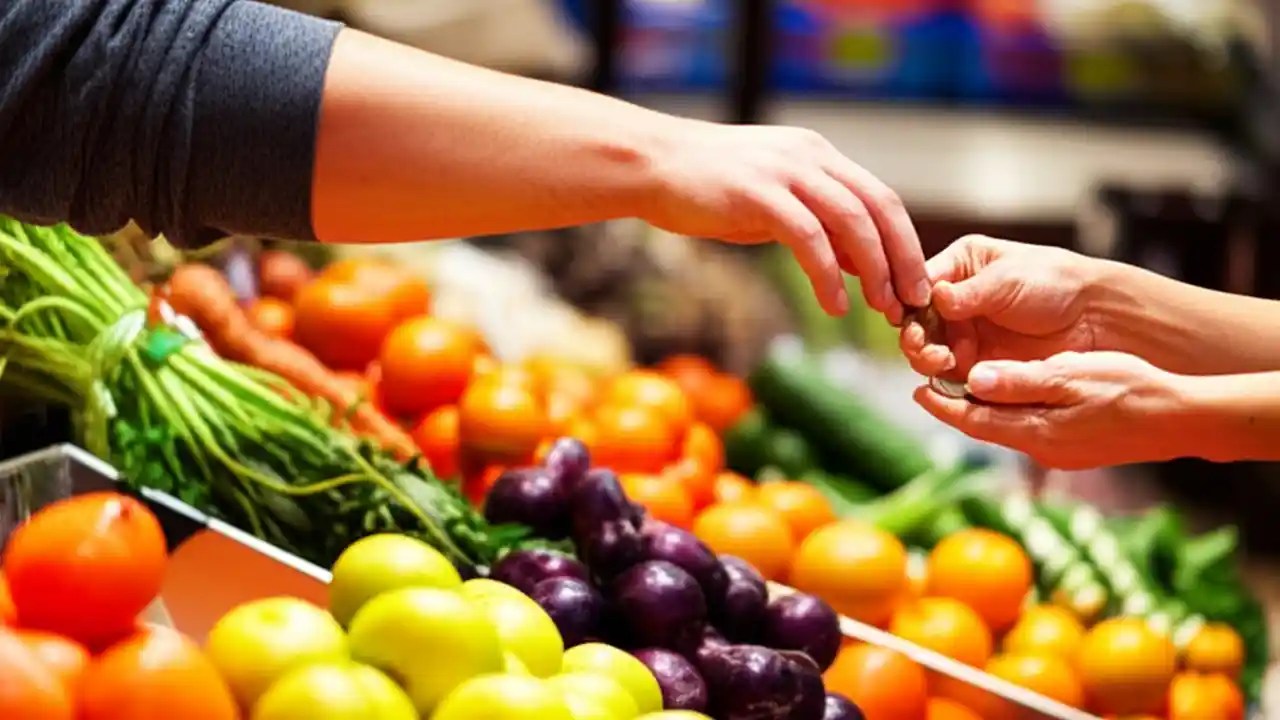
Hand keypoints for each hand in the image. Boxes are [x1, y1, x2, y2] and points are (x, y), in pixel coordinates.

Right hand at [643, 120, 929, 320]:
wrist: (651, 165)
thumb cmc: (707, 189)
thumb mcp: (771, 202)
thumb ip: (814, 224)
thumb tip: (857, 263)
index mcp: (817, 155)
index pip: (880, 197)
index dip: (904, 243)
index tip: (912, 285)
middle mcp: (810, 157)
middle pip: (878, 206)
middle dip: (903, 258)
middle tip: (913, 303)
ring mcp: (785, 172)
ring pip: (852, 221)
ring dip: (876, 270)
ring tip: (883, 308)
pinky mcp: (758, 194)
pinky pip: (808, 238)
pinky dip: (828, 275)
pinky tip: (835, 304)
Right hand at [900, 235, 1104, 377]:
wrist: (1095, 318)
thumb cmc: (1057, 283)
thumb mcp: (1007, 280)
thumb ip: (967, 293)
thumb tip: (932, 297)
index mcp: (961, 266)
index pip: (918, 283)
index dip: (908, 301)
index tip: (908, 317)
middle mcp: (956, 299)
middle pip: (916, 321)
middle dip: (916, 335)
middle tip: (927, 346)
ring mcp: (966, 332)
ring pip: (927, 349)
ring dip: (927, 357)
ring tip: (944, 361)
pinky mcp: (978, 362)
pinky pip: (948, 373)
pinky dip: (944, 377)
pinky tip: (952, 375)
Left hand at [914, 351, 1187, 468]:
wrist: (1182, 419)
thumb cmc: (1129, 390)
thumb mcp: (1070, 376)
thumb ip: (1021, 380)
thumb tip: (973, 379)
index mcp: (1035, 433)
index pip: (972, 421)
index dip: (941, 405)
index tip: (917, 388)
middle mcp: (1041, 450)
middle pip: (985, 427)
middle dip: (956, 405)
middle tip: (930, 381)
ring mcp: (1059, 453)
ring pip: (1007, 428)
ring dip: (984, 409)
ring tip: (961, 385)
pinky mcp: (1075, 449)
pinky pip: (1030, 430)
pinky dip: (1011, 412)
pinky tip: (1009, 396)